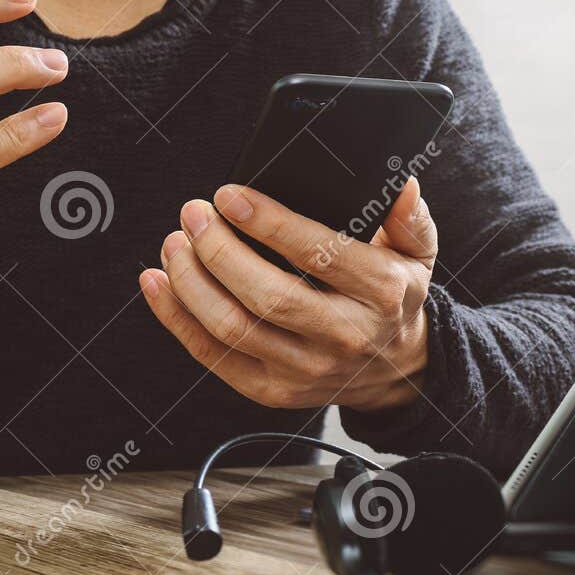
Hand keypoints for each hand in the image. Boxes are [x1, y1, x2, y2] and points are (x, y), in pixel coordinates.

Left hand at [139, 178, 436, 412]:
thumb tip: (401, 184)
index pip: (320, 255)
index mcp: (381, 294)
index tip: (230, 196)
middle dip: (218, 250)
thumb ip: (410, 217)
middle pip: (268, 297)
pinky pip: (213, 356)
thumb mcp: (417, 254)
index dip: (268, 224)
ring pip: (233, 328)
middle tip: (193, 213)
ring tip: (174, 242)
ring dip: (191, 282)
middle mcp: (345, 336)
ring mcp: (306, 370)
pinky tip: (157, 281)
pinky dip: (176, 318)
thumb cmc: (394, 297)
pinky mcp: (273, 390)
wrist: (395, 370)